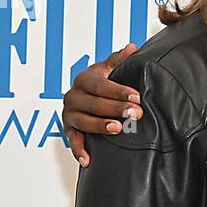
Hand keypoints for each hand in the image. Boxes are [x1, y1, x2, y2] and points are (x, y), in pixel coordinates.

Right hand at [62, 44, 142, 165]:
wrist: (89, 96)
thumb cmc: (103, 82)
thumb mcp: (111, 69)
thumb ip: (120, 59)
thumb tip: (133, 47)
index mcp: (85, 79)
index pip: (101, 85)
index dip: (119, 91)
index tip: (137, 97)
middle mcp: (74, 95)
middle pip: (94, 103)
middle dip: (116, 109)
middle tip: (136, 114)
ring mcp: (70, 113)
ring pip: (84, 121)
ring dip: (100, 126)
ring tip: (118, 128)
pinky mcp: (69, 129)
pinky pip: (72, 140)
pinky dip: (79, 150)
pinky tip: (88, 159)